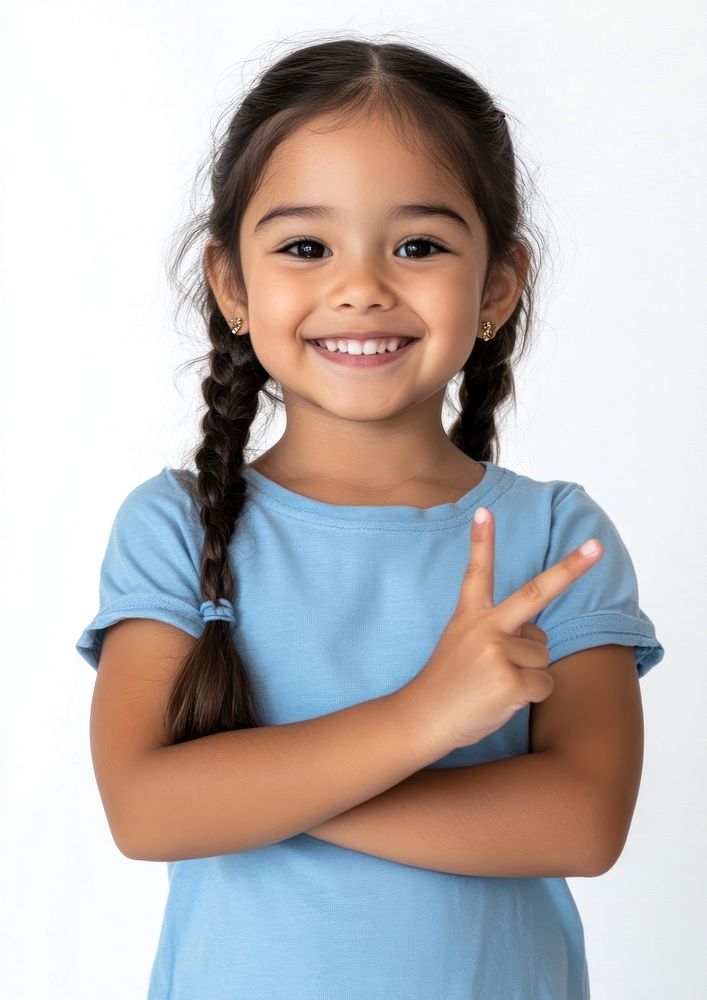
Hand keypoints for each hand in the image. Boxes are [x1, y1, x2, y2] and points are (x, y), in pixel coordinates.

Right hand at [402, 506, 602, 750]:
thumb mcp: (462, 642)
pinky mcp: (509, 681)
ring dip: (529, 673)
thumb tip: (537, 633)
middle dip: (571, 568)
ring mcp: (497, 652)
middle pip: (536, 592)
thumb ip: (496, 629)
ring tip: (496, 683)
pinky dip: (530, 695)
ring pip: (542, 654)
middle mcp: (485, 627)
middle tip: (596, 546)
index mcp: (470, 615)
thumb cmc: (448, 683)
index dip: (482, 541)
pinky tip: (502, 699)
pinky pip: (544, 684)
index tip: (485, 511)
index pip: (477, 571)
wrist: (423, 717)